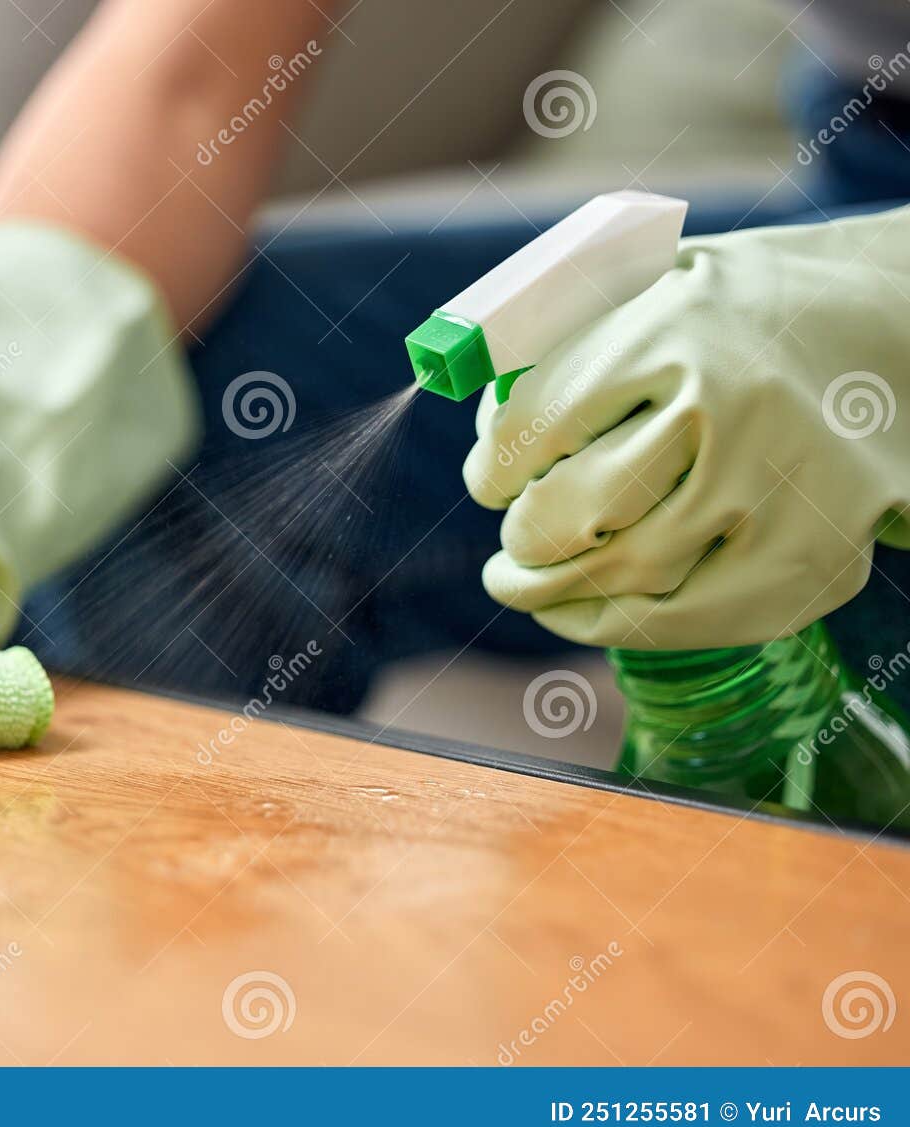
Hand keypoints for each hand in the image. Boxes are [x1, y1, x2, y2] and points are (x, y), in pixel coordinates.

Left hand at [464, 207, 909, 648]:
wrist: (895, 324)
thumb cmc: (738, 311)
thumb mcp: (648, 284)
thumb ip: (557, 338)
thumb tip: (474, 419)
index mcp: (670, 328)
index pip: (533, 428)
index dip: (492, 470)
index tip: (488, 482)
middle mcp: (727, 409)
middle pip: (576, 511)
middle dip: (523, 539)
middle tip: (511, 546)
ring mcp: (778, 488)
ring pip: (628, 575)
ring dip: (554, 593)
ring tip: (524, 583)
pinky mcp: (816, 555)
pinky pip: (693, 620)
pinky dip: (617, 627)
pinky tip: (582, 611)